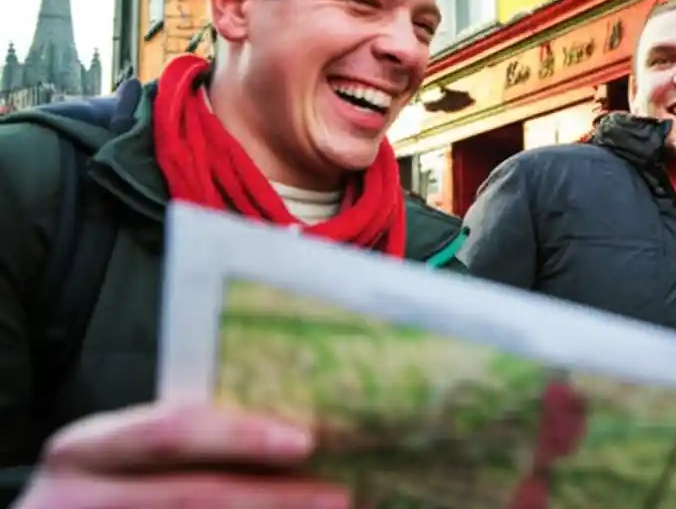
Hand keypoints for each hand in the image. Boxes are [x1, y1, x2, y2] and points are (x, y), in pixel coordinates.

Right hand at [16, 402, 346, 508]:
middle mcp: (78, 500)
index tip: (303, 441)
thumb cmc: (104, 482)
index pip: (169, 432)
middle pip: (193, 496)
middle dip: (274, 498)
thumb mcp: (121, 454)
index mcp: (85, 450)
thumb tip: (291, 433)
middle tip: (338, 494)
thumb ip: (185, 441)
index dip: (239, 436)